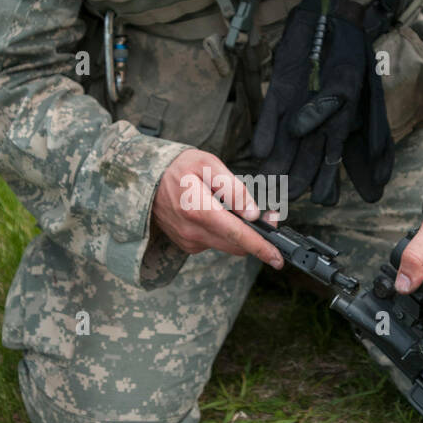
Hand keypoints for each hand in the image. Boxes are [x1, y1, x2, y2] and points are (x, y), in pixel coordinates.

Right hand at [152, 149, 283, 268]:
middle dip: (256, 236)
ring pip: (227, 245)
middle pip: (236, 244)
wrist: (145, 180)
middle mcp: (193, 231)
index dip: (260, 246)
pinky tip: (219, 215)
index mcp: (199, 210)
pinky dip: (224, 233)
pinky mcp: (187, 245)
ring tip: (242, 211)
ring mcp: (188, 241)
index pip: (236, 233)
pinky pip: (214, 243)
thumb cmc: (178, 167)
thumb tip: (253, 213)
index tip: (277, 257)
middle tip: (268, 216)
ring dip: (240, 234)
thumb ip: (233, 188)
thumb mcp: (208, 164)